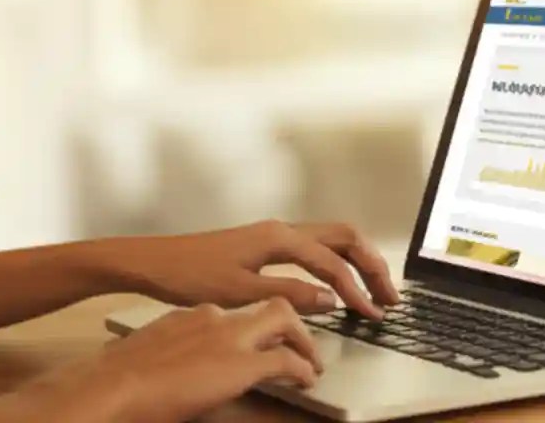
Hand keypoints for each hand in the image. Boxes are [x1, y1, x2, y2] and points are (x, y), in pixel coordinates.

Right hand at [18, 299, 320, 422]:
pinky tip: (306, 380)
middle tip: (303, 342)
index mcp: (190, 314)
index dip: (253, 328)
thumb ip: (172, 353)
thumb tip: (177, 372)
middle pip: (269, 304)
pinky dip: (302, 369)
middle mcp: (213, 316)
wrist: (107, 389)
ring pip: (286, 319)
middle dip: (292, 322)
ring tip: (312, 362)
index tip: (258, 341)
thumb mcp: (149, 356)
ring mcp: (229, 336)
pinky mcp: (241, 363)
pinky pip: (286, 360)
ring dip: (305, 341)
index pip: (235, 312)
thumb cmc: (115, 381)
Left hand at [115, 221, 399, 318]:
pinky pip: (317, 246)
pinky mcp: (268, 244)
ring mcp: (277, 234)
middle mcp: (284, 229)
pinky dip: (337, 262)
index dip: (356, 290)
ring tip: (374, 290)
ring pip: (333, 239)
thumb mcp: (242, 292)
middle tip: (389, 297)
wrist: (155, 262)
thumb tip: (331, 299)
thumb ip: (290, 294)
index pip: (333, 263)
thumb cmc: (191, 276)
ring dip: (358, 262)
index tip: (372, 315)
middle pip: (345, 238)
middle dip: (372, 266)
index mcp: (280, 238)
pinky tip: (339, 283)